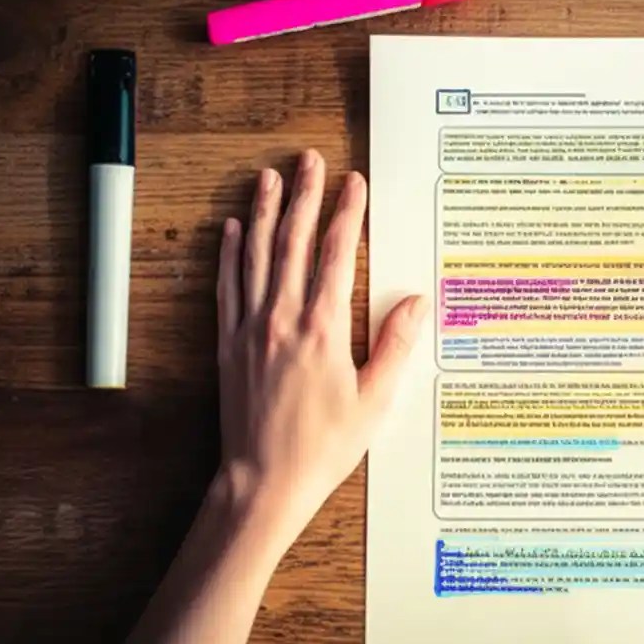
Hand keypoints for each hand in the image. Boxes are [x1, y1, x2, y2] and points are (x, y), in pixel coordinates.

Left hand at [214, 149, 427, 537]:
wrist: (263, 481)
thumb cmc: (324, 447)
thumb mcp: (375, 401)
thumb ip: (395, 347)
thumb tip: (415, 303)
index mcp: (323, 330)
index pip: (338, 256)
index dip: (348, 214)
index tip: (356, 184)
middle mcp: (283, 319)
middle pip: (294, 243)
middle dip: (306, 197)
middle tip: (311, 161)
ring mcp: (251, 329)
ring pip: (257, 256)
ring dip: (265, 212)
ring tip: (271, 177)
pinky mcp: (229, 345)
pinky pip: (228, 288)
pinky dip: (230, 255)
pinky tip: (234, 230)